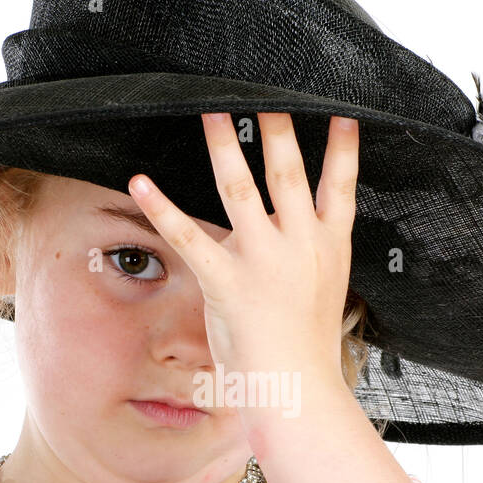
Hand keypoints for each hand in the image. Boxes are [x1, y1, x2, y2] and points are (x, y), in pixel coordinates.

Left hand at [126, 111, 359, 405]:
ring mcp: (264, 262)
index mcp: (329, 248)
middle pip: (288, 172)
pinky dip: (162, 207)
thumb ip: (311, 258)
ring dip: (224, 146)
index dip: (342, 148)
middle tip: (265, 90)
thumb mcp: (324, 295)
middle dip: (276, 128)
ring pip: (241, 188)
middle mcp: (300, 246)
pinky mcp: (227, 282)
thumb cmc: (308, 351)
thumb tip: (302, 236)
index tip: (342, 111)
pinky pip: (188, 236)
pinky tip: (140, 181)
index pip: (341, 187)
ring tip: (210, 110)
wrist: (300, 393)